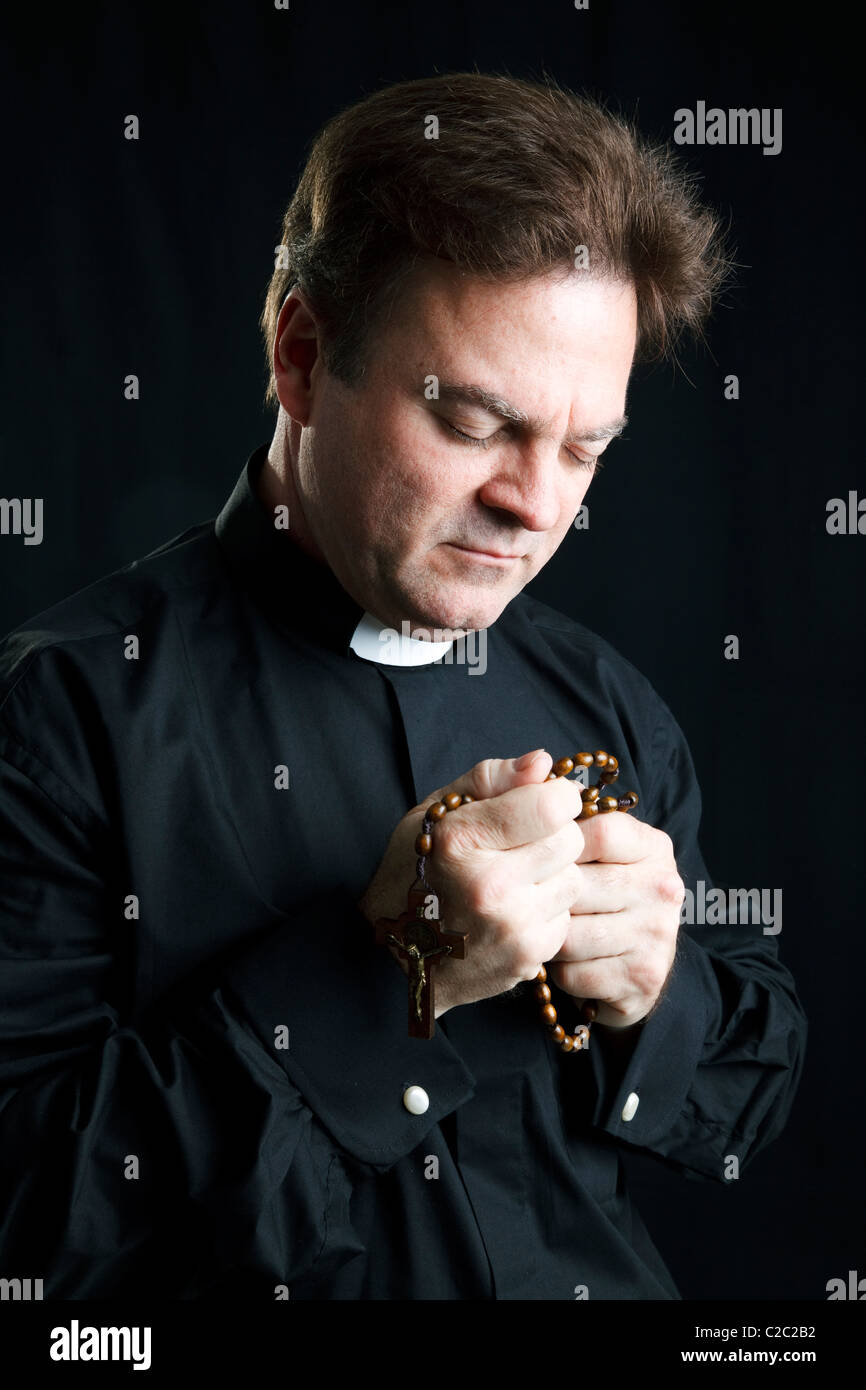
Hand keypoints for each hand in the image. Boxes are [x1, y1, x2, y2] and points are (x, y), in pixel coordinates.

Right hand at [358, 749, 583, 1015]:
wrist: (398, 950)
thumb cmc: (415, 868)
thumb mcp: (436, 810)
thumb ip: (490, 778)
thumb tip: (542, 764)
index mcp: (461, 840)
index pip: (551, 807)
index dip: (557, 796)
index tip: (544, 801)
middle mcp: (489, 887)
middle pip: (570, 840)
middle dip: (554, 834)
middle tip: (523, 843)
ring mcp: (510, 929)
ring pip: (574, 880)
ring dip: (554, 875)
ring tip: (516, 879)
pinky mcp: (527, 960)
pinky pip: (566, 920)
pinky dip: (547, 912)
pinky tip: (514, 912)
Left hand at [547, 812, 683, 1028]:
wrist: (630, 967)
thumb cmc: (595, 894)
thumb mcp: (588, 847)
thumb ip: (556, 805)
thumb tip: (535, 762)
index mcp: (653, 846)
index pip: (596, 831)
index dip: (556, 844)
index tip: (537, 856)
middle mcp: (664, 887)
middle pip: (578, 885)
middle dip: (546, 897)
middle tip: (534, 900)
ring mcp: (658, 935)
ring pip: (571, 933)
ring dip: (549, 936)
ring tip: (550, 929)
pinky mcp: (643, 978)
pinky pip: (574, 973)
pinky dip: (559, 971)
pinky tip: (567, 962)